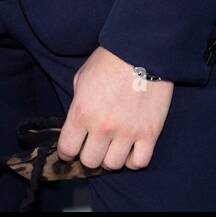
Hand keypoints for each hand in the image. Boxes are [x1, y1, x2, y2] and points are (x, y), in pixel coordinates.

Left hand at [57, 46, 173, 170]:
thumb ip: (78, 104)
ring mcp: (127, 132)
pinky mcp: (149, 134)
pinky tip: (130, 150)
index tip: (70, 150)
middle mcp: (102, 127)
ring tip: (112, 147)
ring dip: (110, 158)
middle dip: (88, 155)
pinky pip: (139, 163)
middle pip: (90, 162)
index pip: (67, 149)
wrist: (141, 51)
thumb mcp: (82, 78)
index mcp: (82, 112)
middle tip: (92, 146)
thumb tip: (77, 124)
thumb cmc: (108, 61)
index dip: (66, 152)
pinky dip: (133, 160)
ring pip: (113, 165)